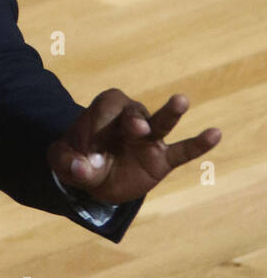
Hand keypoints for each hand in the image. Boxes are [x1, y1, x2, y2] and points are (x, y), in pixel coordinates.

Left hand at [47, 88, 221, 205]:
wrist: (95, 178)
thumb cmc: (78, 160)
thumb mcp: (62, 162)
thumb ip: (67, 163)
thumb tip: (79, 167)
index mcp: (104, 111)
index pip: (105, 107)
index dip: (96, 124)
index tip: (85, 147)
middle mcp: (130, 118)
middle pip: (134, 111)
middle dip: (134, 118)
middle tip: (137, 127)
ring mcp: (149, 138)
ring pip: (162, 123)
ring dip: (170, 112)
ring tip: (180, 100)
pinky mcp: (162, 158)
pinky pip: (182, 150)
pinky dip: (198, 143)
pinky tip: (215, 133)